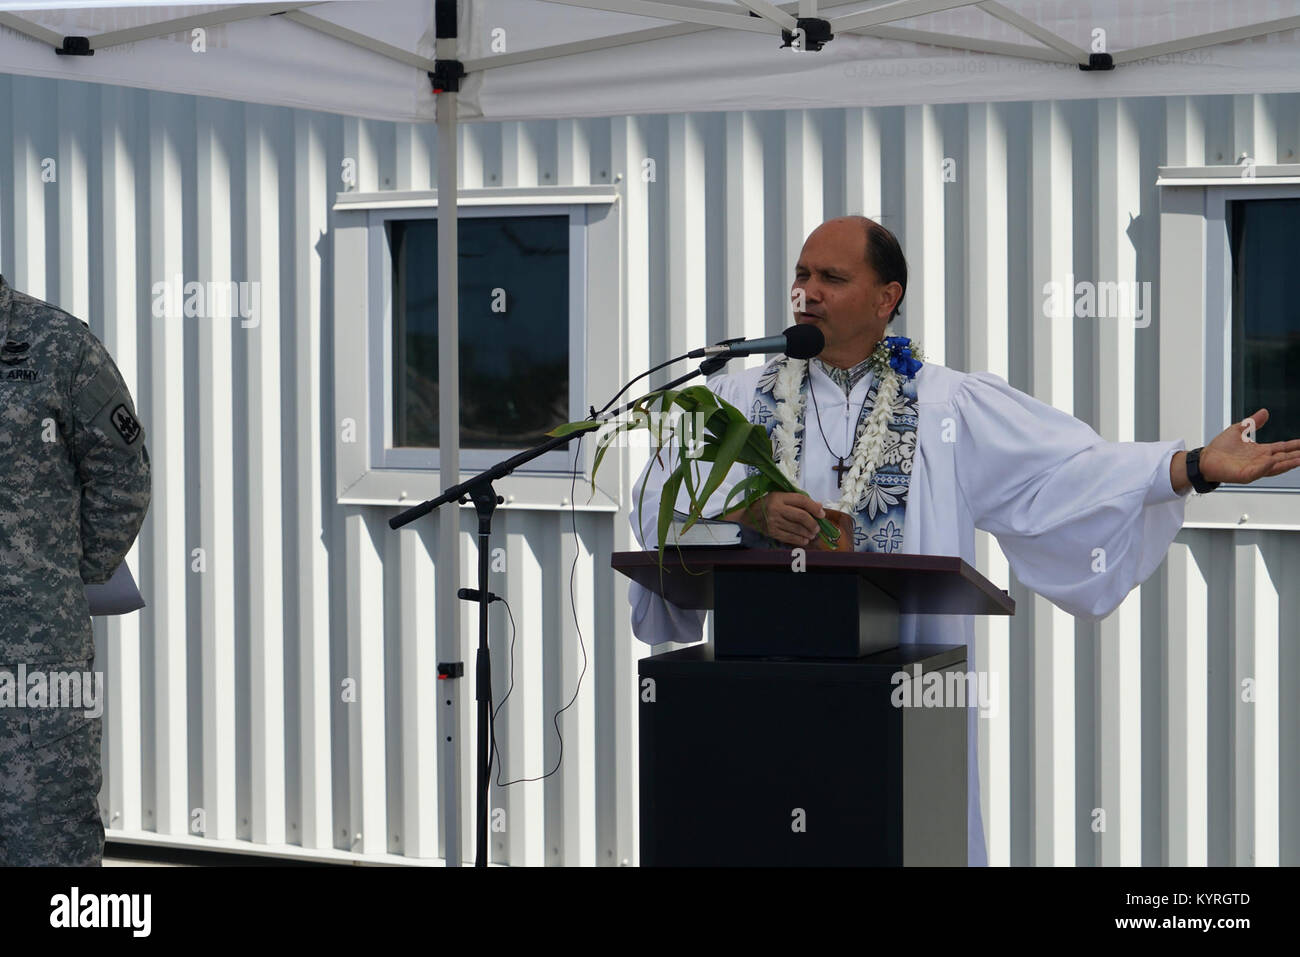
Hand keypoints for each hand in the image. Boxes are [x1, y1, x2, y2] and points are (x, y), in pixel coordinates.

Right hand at [721, 491, 825, 545]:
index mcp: (778, 496)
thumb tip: (819, 506)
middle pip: (801, 516)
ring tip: (813, 534)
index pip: (801, 500)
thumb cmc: (766, 504)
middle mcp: (775, 508)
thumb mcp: (780, 497)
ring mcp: (773, 521)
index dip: (814, 507)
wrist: (747, 516)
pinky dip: (800, 540)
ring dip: (808, 533)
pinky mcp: (772, 532)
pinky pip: (790, 537)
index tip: (821, 514)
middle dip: (813, 523)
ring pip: (797, 528)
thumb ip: (798, 500)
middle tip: (817, 527)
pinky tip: (805, 540)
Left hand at [1176, 408, 1299, 488]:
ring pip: (1275, 467)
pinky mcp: (1244, 475)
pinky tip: (1273, 461)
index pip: (1281, 448)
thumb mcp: (1238, 430)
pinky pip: (1258, 471)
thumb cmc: (1219, 448)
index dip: (1293, 446)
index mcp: (1260, 451)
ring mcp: (1254, 469)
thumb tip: (1265, 411)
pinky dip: (1266, 466)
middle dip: (1296, 456)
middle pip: (1283, 458)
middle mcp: (1260, 461)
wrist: (1204, 459)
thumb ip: (1252, 422)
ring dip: (1288, 463)